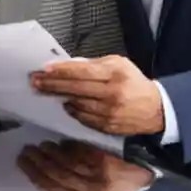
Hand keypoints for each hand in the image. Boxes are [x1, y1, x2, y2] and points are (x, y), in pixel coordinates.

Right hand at [17, 140, 154, 190]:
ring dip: (50, 154)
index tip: (22, 163)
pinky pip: (81, 154)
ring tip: (40, 145)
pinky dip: (68, 148)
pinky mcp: (107, 163)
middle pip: (58, 177)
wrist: (147, 174)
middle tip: (26, 151)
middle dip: (38, 164)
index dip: (35, 177)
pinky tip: (60, 143)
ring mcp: (100, 178)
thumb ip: (73, 189)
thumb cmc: (117, 185)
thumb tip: (44, 177)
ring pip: (67, 165)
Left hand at [30, 55, 163, 135]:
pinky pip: (83, 118)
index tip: (44, 69)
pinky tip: (66, 104)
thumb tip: (69, 66)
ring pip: (76, 104)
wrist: (155, 109)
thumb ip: (94, 64)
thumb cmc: (133, 82)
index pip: (82, 71)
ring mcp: (109, 112)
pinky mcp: (107, 126)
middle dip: (52, 84)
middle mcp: (111, 93)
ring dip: (59, 97)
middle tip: (35, 81)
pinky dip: (73, 110)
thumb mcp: (119, 64)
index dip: (61, 71)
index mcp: (114, 73)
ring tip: (45, 91)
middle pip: (75, 88)